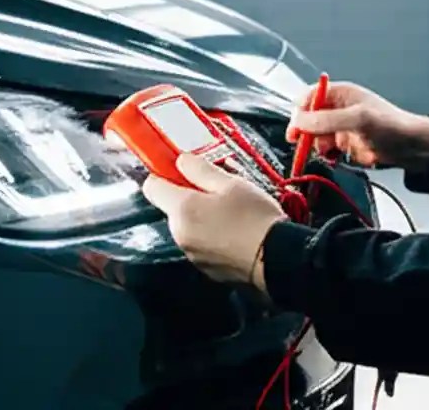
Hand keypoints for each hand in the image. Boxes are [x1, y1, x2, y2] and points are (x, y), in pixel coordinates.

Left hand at [141, 153, 288, 292]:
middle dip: (189, 197)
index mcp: (182, 208)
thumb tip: (181, 161)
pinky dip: (211, 237)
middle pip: (172, 207)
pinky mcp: (204, 267)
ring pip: (187, 226)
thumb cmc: (256, 217)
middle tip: (219, 191)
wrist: (277, 258)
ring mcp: (190, 253)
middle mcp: (179, 233)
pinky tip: (235, 233)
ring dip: (202, 217)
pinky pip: (200, 244)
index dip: (164, 174)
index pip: (151, 186)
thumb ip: (200, 170)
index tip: (180, 169)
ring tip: (232, 214)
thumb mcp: (232, 184)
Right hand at [286, 80, 428, 173]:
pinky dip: (330, 156)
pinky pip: (328, 150)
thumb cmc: (391, 125)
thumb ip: (326, 120)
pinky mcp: (347, 144)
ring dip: (319, 146)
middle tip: (306, 145)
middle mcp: (339, 109)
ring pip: (316, 137)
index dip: (299, 112)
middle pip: (309, 119)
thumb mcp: (358, 119)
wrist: (413, 148)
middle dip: (307, 133)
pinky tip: (338, 157)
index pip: (309, 97)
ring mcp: (342, 127)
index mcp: (341, 94)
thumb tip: (298, 121)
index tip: (294, 130)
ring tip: (332, 152)